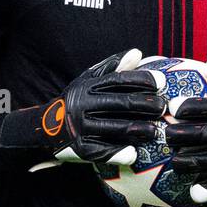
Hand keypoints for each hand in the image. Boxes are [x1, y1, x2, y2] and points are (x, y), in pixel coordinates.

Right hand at [0, 49, 167, 171]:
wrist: (43, 128)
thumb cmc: (76, 102)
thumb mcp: (88, 81)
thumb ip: (113, 68)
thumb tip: (138, 53)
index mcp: (87, 86)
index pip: (118, 80)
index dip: (141, 80)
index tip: (161, 82)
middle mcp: (82, 104)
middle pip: (119, 103)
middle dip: (144, 105)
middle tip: (163, 107)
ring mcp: (79, 127)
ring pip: (113, 127)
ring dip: (137, 129)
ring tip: (156, 131)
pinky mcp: (78, 149)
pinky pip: (101, 151)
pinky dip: (118, 152)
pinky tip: (134, 153)